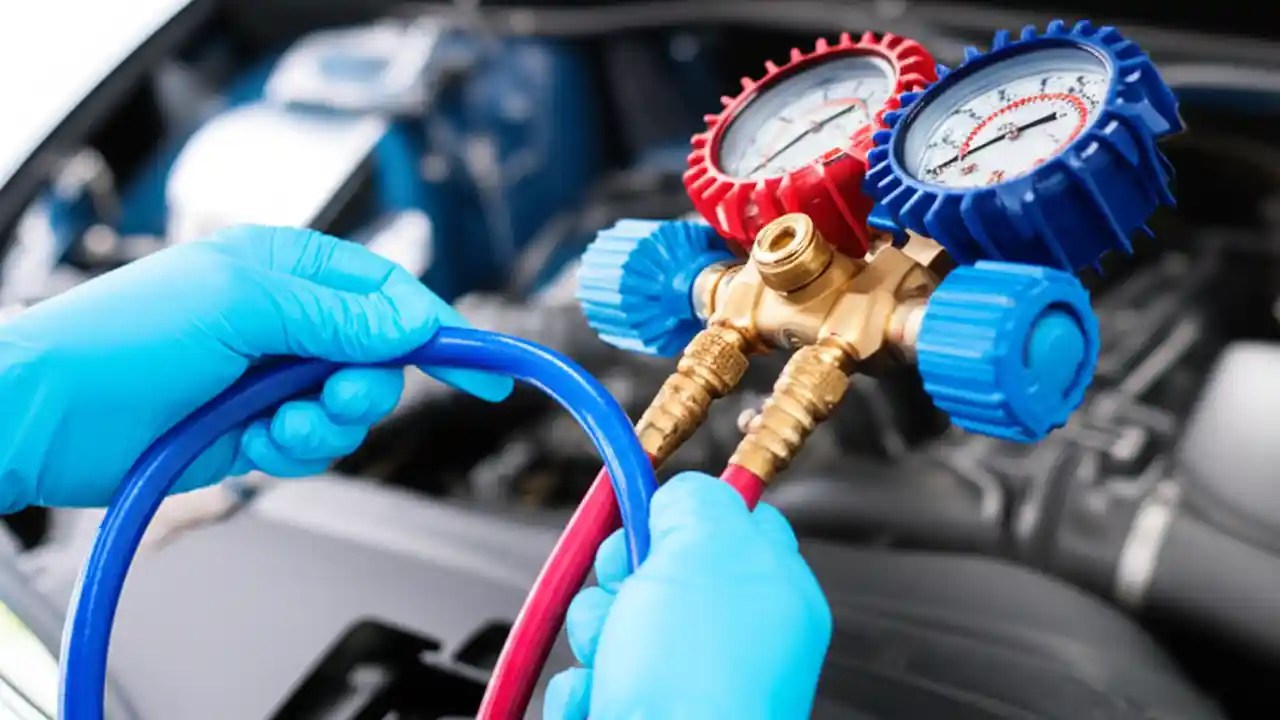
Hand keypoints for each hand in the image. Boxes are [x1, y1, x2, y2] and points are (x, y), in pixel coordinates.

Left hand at [0, 225, 511, 510]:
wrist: (52, 412)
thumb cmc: (124, 335)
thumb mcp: (240, 305)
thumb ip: (334, 318)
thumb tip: (406, 327)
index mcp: (288, 268)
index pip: (388, 293)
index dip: (438, 327)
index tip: (483, 363)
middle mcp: (288, 320)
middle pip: (381, 356)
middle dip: (368, 384)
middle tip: (338, 393)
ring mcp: (274, 376)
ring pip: (352, 407)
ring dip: (328, 422)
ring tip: (278, 421)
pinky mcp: (258, 428)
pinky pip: (315, 444)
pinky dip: (297, 450)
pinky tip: (258, 443)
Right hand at [544, 472, 831, 718]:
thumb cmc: (701, 683)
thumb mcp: (705, 545)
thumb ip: (693, 499)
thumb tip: (675, 497)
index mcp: (770, 591)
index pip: (729, 523)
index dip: (678, 513)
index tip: (649, 517)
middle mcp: (734, 640)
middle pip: (655, 570)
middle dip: (618, 577)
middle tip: (629, 596)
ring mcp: (687, 684)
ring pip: (614, 624)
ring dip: (595, 634)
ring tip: (615, 661)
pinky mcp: (641, 715)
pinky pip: (592, 681)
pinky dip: (585, 690)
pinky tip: (603, 701)